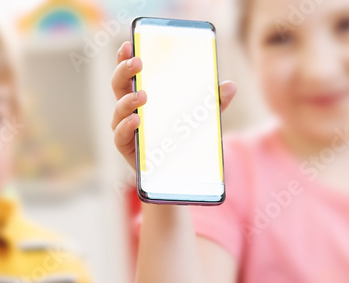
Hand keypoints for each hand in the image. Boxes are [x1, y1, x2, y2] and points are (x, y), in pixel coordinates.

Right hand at [110, 41, 237, 169]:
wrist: (178, 173)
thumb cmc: (182, 138)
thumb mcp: (201, 117)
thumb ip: (213, 102)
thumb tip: (230, 85)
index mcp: (142, 95)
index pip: (130, 72)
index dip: (125, 57)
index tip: (130, 43)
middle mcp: (128, 109)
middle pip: (118, 85)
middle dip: (124, 71)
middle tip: (138, 62)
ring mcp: (125, 128)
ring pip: (117, 110)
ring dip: (128, 100)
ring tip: (142, 95)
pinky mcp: (126, 147)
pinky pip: (120, 135)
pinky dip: (126, 127)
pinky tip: (136, 120)